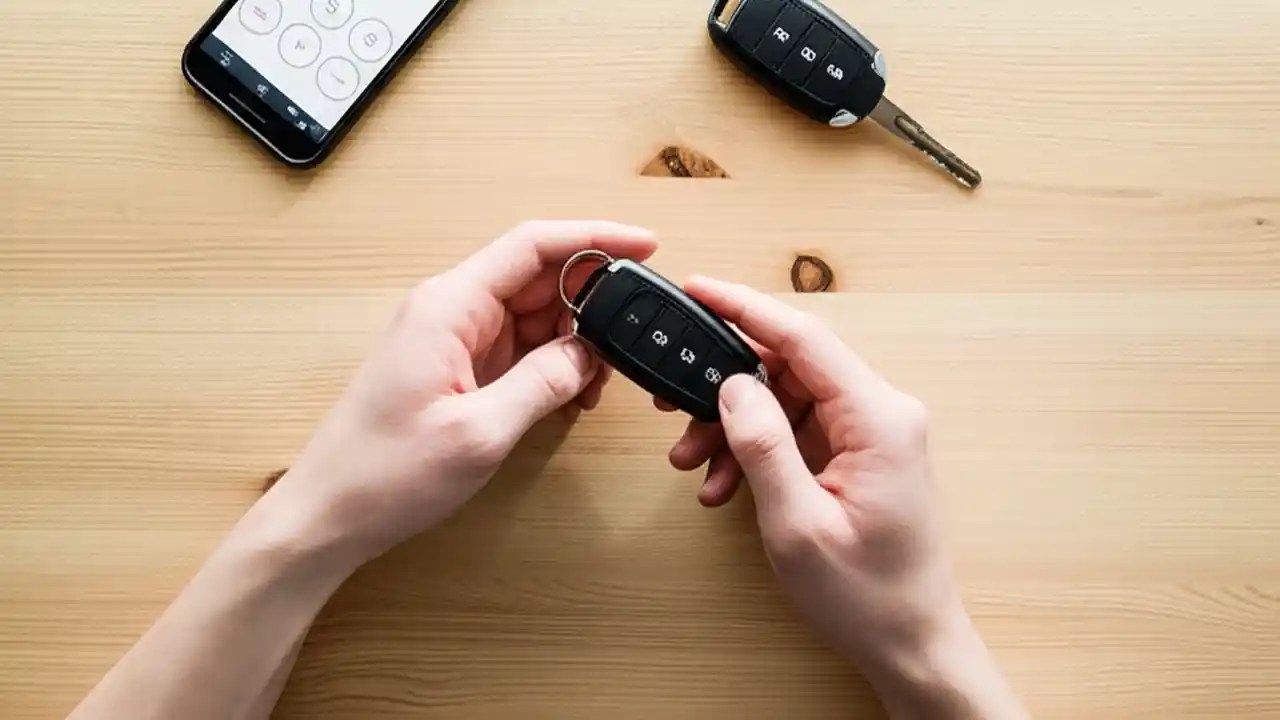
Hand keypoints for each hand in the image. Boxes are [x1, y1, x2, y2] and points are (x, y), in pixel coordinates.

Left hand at [270, 221, 656, 569]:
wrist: (328, 515)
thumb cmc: (385, 473)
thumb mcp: (479, 432)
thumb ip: (543, 383)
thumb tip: (588, 352)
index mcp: (450, 306)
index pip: (533, 246)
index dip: (594, 238)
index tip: (647, 245)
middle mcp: (451, 311)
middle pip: (539, 278)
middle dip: (592, 302)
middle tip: (631, 340)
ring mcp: (453, 340)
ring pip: (534, 316)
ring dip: (574, 342)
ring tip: (595, 385)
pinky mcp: (456, 369)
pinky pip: (518, 349)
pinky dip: (551, 366)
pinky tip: (569, 397)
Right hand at [665, 277, 1024, 718]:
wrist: (910, 643)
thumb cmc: (865, 595)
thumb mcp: (797, 524)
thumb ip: (762, 445)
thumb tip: (732, 385)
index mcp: (879, 419)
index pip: (804, 338)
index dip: (744, 307)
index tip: (697, 288)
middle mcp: (883, 412)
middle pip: (790, 365)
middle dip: (726, 386)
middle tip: (673, 405)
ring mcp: (874, 431)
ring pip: (786, 398)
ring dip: (735, 425)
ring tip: (695, 463)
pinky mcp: (861, 451)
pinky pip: (798, 428)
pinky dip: (757, 448)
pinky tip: (726, 483)